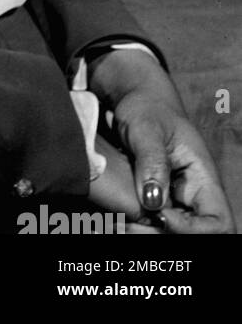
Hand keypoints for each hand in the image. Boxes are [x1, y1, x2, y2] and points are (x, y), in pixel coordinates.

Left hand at [91, 49, 234, 233]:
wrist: (132, 100)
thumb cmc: (145, 107)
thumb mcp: (146, 127)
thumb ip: (152, 161)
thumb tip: (153, 201)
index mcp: (203, 178)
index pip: (218, 222)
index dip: (194, 229)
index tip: (160, 215)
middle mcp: (194, 195)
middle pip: (196, 234)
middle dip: (166, 235)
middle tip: (132, 225)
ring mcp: (175, 200)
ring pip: (172, 232)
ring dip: (149, 233)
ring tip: (121, 223)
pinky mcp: (156, 200)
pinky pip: (154, 223)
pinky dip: (139, 225)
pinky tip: (118, 218)